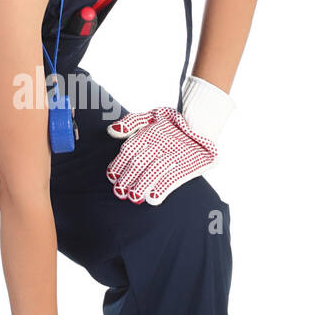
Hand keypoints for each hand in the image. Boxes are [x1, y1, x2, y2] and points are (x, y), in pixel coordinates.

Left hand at [105, 75, 233, 205]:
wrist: (204, 124)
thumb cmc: (174, 123)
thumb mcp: (152, 115)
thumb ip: (131, 122)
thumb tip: (111, 131)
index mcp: (150, 130)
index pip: (129, 149)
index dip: (118, 164)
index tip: (112, 177)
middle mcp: (162, 141)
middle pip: (139, 161)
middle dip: (127, 178)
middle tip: (119, 192)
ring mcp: (176, 152)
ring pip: (154, 169)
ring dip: (142, 185)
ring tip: (133, 198)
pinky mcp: (189, 163)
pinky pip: (174, 176)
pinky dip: (162, 188)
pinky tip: (152, 199)